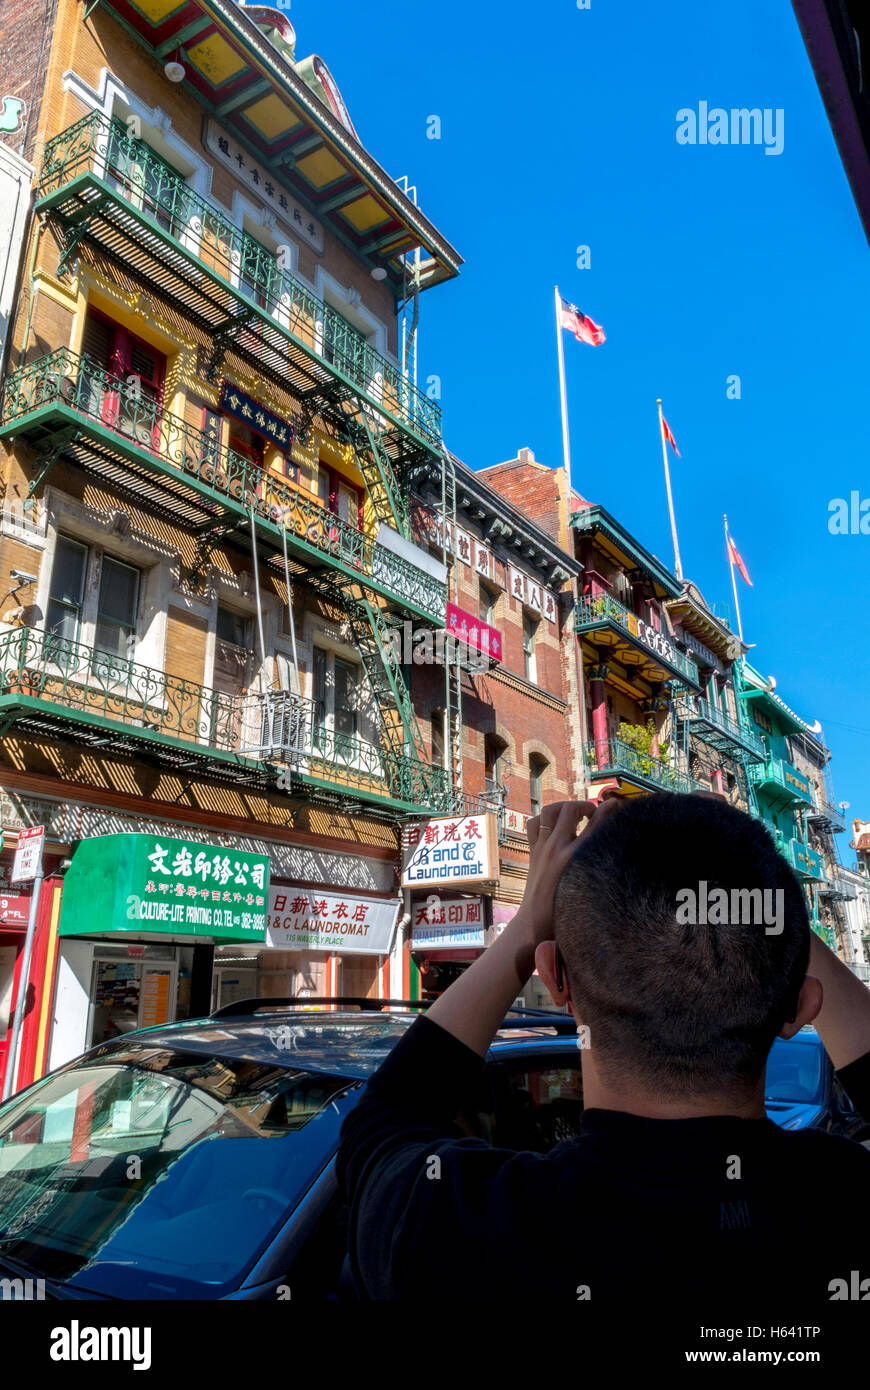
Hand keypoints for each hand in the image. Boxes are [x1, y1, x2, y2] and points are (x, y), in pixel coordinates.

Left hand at [517, 797, 622, 943]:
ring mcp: (542, 848)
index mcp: (575, 859)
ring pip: (550, 811)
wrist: (535, 923)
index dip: (608, 811)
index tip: (615, 805)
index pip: (596, 825)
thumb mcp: (590, 888)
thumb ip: (601, 865)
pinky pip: (534, 823)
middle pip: (570, 809)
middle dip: (584, 805)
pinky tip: (555, 824)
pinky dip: (545, 818)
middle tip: (593, 813)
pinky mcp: (533, 851)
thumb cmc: (565, 913)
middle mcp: (557, 849)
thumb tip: (618, 850)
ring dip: (564, 806)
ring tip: (575, 814)